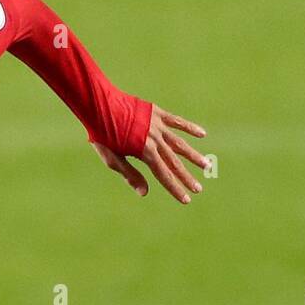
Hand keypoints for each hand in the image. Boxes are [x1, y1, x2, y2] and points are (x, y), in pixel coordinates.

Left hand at [92, 106, 208, 203]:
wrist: (98, 104)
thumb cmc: (102, 135)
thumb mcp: (112, 159)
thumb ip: (130, 174)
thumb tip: (145, 193)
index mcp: (144, 151)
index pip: (163, 175)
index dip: (175, 189)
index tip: (187, 199)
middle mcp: (154, 138)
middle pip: (174, 162)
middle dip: (187, 177)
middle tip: (199, 189)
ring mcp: (157, 124)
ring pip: (179, 143)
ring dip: (193, 155)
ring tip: (207, 165)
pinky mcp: (157, 113)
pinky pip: (177, 121)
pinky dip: (190, 128)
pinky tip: (202, 134)